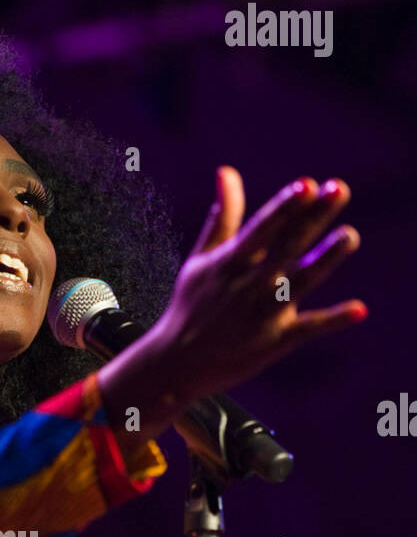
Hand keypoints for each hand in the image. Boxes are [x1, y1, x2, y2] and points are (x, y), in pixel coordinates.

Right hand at [156, 168, 365, 401]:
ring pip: (301, 282)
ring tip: (350, 236)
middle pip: (288, 246)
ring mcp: (263, 314)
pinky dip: (333, 320)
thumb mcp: (202, 259)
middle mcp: (248, 285)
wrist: (177, 364)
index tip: (307, 184)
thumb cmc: (191, 306)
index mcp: (230, 262)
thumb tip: (227, 171)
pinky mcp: (275, 342)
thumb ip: (222, 216)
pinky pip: (308, 329)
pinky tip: (360, 310)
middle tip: (340, 189)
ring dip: (327, 259)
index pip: (262, 229)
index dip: (284, 207)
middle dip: (313, 219)